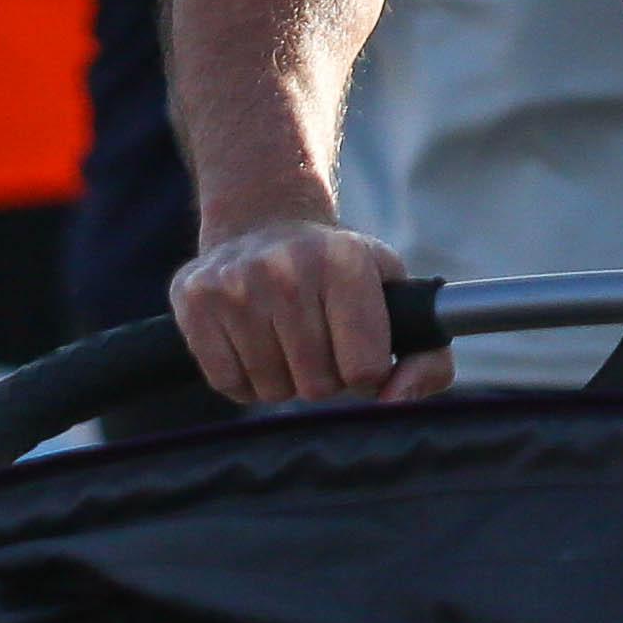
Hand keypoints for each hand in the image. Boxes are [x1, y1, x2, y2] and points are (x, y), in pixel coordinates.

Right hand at [171, 212, 437, 407]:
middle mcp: (287, 268)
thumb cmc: (340, 274)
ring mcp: (235, 285)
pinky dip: (243, 377)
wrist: (263, 221)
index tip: (358, 347)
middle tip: (316, 339)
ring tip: (283, 337)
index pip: (364, 371)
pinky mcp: (194, 302)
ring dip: (282, 378)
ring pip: (271, 390)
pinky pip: (228, 384)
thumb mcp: (397, 297)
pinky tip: (251, 339)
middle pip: (317, 386)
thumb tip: (394, 401)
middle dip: (323, 376)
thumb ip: (428, 358)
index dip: (365, 372)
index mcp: (345, 262)